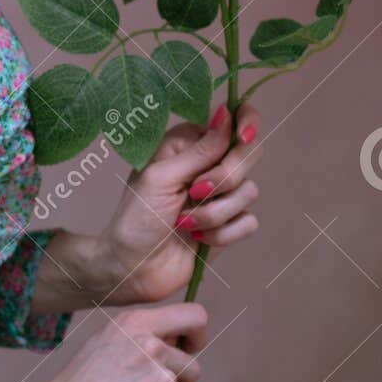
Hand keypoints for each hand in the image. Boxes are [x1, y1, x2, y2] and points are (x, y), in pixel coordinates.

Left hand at [91, 101, 263, 305]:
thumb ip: (201, 149)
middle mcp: (207, 164)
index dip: (246, 123)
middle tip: (194, 192)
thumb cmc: (136, 218)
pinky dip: (222, 234)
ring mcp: (220, 195)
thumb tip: (227, 112)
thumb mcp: (163, 177)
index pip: (232, 118)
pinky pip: (249, 222)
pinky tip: (197, 240)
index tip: (243, 137)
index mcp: (188, 143)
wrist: (132, 269)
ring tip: (184, 223)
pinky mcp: (228, 224)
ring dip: (215, 213)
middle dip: (225, 178)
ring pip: (250, 191)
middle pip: (249, 154)